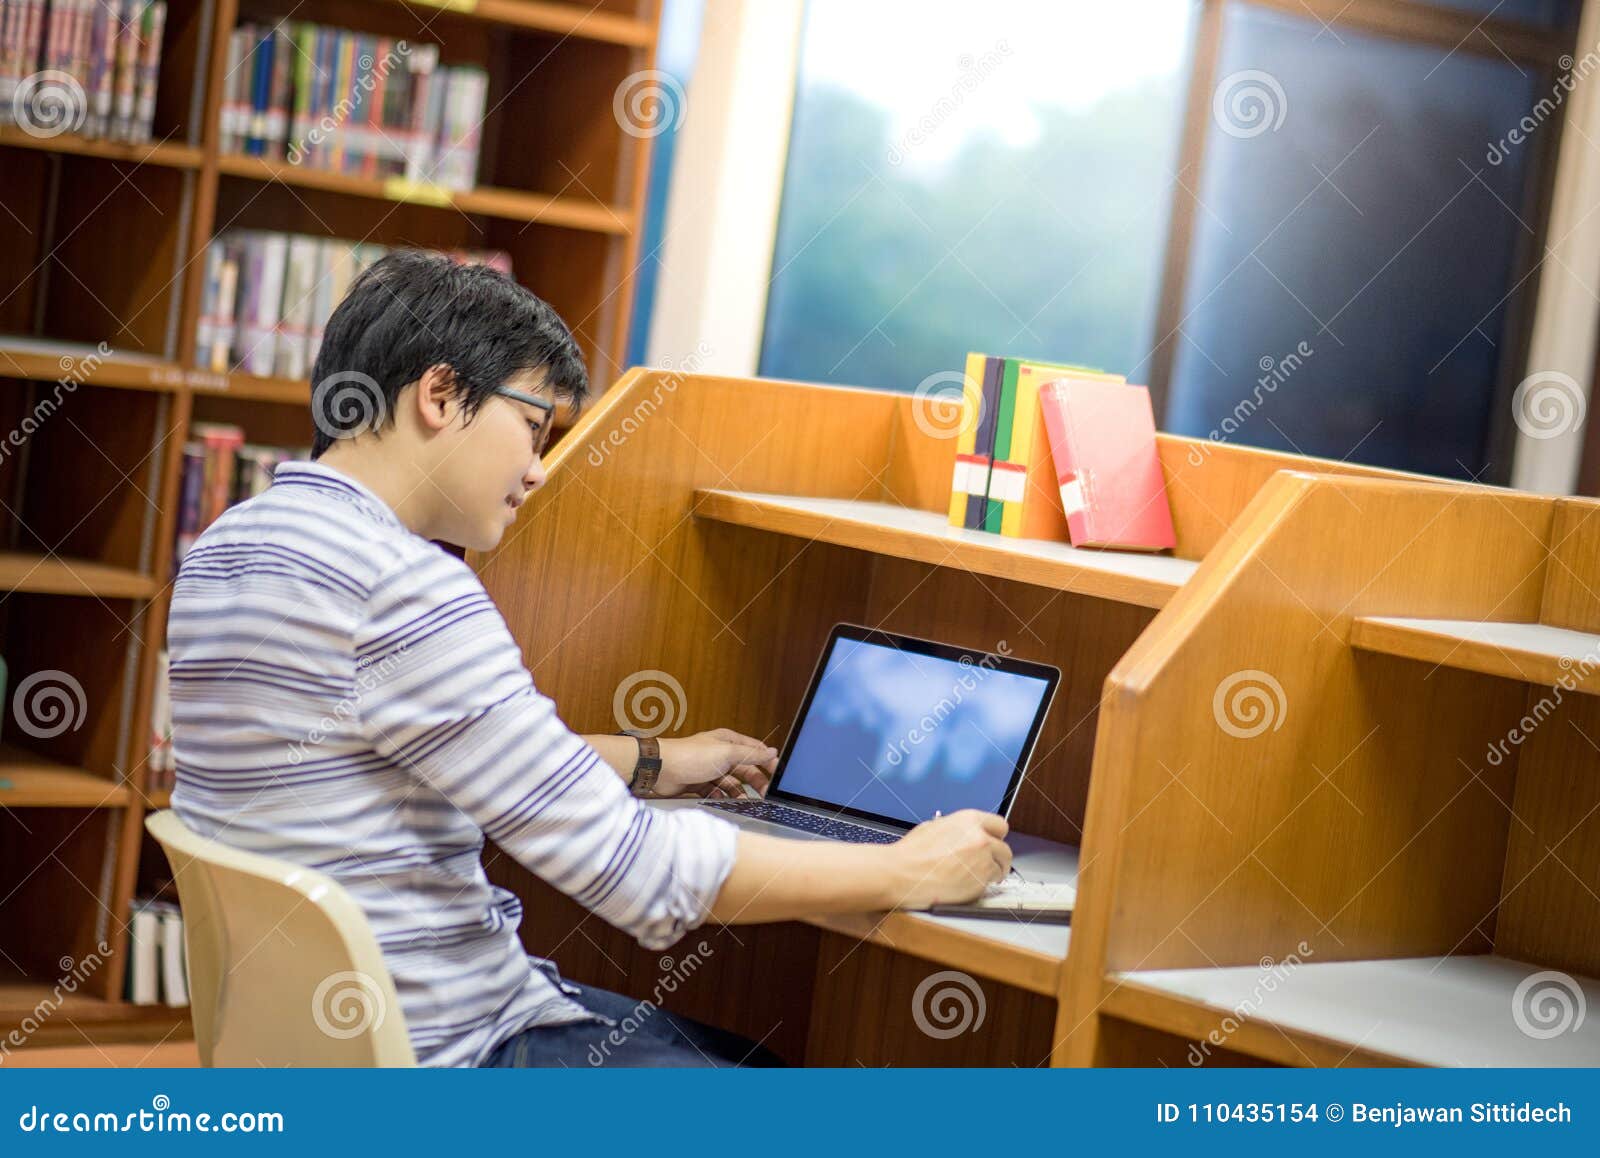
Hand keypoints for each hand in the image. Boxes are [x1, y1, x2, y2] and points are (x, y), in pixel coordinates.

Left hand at [654, 728, 777, 799]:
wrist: (660, 769)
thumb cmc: (690, 756)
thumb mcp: (726, 753)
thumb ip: (750, 754)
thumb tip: (772, 752)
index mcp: (728, 741)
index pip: (755, 750)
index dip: (767, 762)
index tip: (778, 776)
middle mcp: (720, 754)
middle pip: (745, 769)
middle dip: (755, 782)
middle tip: (765, 795)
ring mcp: (709, 770)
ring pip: (731, 784)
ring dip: (738, 793)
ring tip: (745, 803)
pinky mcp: (699, 784)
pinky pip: (716, 793)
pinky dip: (721, 798)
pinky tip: (724, 802)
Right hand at [884, 810, 1010, 908]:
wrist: (901, 874)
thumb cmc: (911, 854)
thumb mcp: (934, 827)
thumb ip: (958, 829)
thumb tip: (966, 833)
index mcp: (969, 820)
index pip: (1000, 825)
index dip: (996, 837)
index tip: (994, 844)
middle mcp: (980, 837)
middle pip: (1005, 849)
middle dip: (997, 859)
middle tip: (988, 865)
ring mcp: (983, 860)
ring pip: (1000, 868)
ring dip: (991, 873)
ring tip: (974, 878)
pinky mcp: (981, 881)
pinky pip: (991, 884)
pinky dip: (982, 886)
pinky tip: (966, 885)